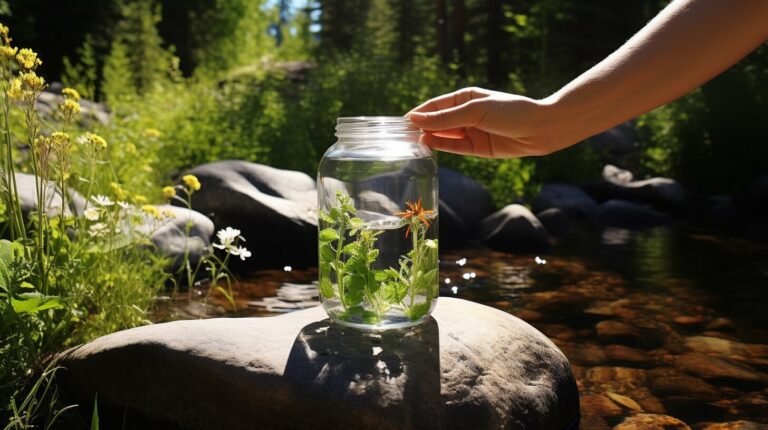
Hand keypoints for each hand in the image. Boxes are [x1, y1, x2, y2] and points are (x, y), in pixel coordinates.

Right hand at [407, 87, 555, 157]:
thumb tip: (416, 118)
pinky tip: (427, 145)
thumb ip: (445, 118)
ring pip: (443, 136)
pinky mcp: (476, 148)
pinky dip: (440, 147)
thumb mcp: (475, 111)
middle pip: (436, 122)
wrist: (540, 129)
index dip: (418, 113)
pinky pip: (454, 148)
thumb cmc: (510, 111)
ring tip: (411, 142)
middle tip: (401, 136)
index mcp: (464, 97)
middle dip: (421, 127)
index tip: (400, 123)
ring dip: (428, 138)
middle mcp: (465, 114)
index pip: (434, 106)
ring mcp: (470, 132)